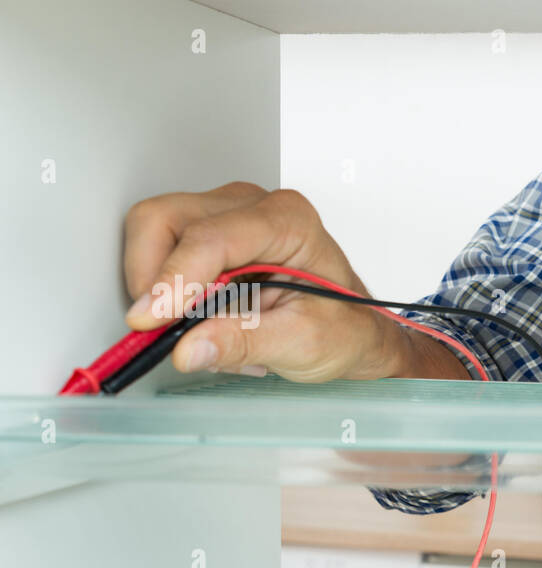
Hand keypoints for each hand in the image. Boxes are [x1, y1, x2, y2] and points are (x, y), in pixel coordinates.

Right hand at [121, 181, 464, 382]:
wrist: (353, 330)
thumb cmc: (342, 328)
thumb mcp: (303, 343)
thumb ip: (245, 343)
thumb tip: (188, 348)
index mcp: (288, 221)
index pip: (210, 239)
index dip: (173, 279)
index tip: (150, 319)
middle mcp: (253, 206)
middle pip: (167, 220)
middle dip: (152, 277)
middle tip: (158, 328)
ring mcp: (226, 215)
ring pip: (155, 230)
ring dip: (156, 285)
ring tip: (195, 328)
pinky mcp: (208, 234)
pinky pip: (161, 249)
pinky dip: (165, 289)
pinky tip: (199, 319)